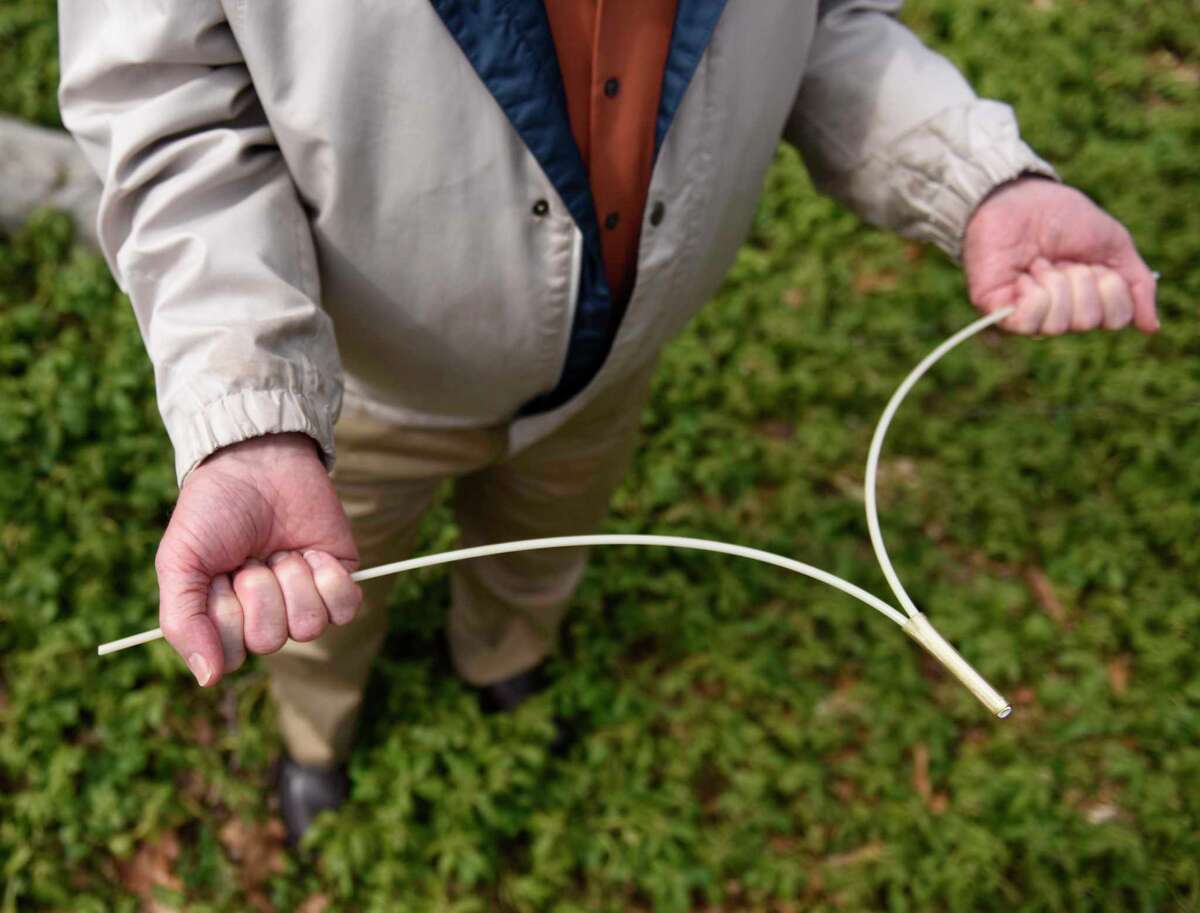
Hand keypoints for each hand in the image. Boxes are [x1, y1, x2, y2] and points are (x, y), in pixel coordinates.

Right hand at [155, 432, 361, 686]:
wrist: (257, 462)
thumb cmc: (213, 512)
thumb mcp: (180, 563)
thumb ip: (183, 622)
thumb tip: (208, 678)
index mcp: (224, 620)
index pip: (230, 653)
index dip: (225, 615)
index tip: (217, 577)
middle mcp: (266, 617)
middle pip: (270, 640)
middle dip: (258, 590)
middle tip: (250, 556)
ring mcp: (304, 600)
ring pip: (308, 626)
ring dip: (291, 579)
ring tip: (279, 550)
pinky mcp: (339, 580)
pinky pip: (346, 608)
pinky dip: (328, 577)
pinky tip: (311, 552)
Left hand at [962, 177, 1157, 334]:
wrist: (1023, 198)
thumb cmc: (1065, 219)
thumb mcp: (1114, 247)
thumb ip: (1137, 285)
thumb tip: (1151, 327)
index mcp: (1089, 300)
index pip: (1115, 319)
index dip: (1111, 287)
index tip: (1094, 262)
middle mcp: (1061, 314)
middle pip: (1088, 321)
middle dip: (1082, 280)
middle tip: (1064, 258)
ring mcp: (1029, 315)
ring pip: (1059, 325)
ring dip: (1056, 283)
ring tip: (1040, 262)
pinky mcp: (999, 312)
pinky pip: (1028, 323)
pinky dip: (1034, 293)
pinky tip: (1025, 275)